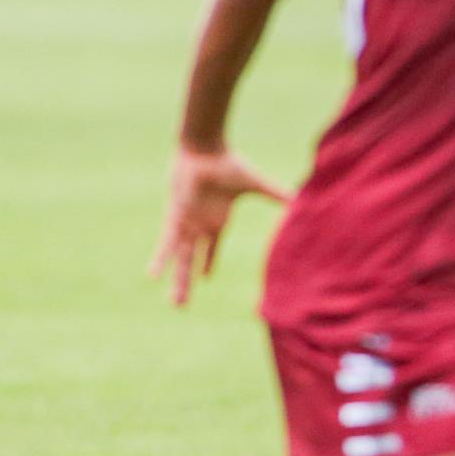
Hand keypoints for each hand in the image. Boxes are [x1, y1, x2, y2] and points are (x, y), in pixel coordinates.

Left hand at [150, 147, 288, 306]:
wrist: (205, 149)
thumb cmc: (229, 164)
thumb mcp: (256, 184)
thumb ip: (276, 194)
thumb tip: (301, 198)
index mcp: (217, 220)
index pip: (211, 248)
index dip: (208, 262)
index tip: (206, 277)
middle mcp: (200, 226)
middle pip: (192, 261)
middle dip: (187, 283)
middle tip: (180, 306)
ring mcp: (187, 224)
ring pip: (181, 259)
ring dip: (178, 281)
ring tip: (176, 304)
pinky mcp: (177, 218)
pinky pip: (169, 243)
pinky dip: (162, 258)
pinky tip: (153, 275)